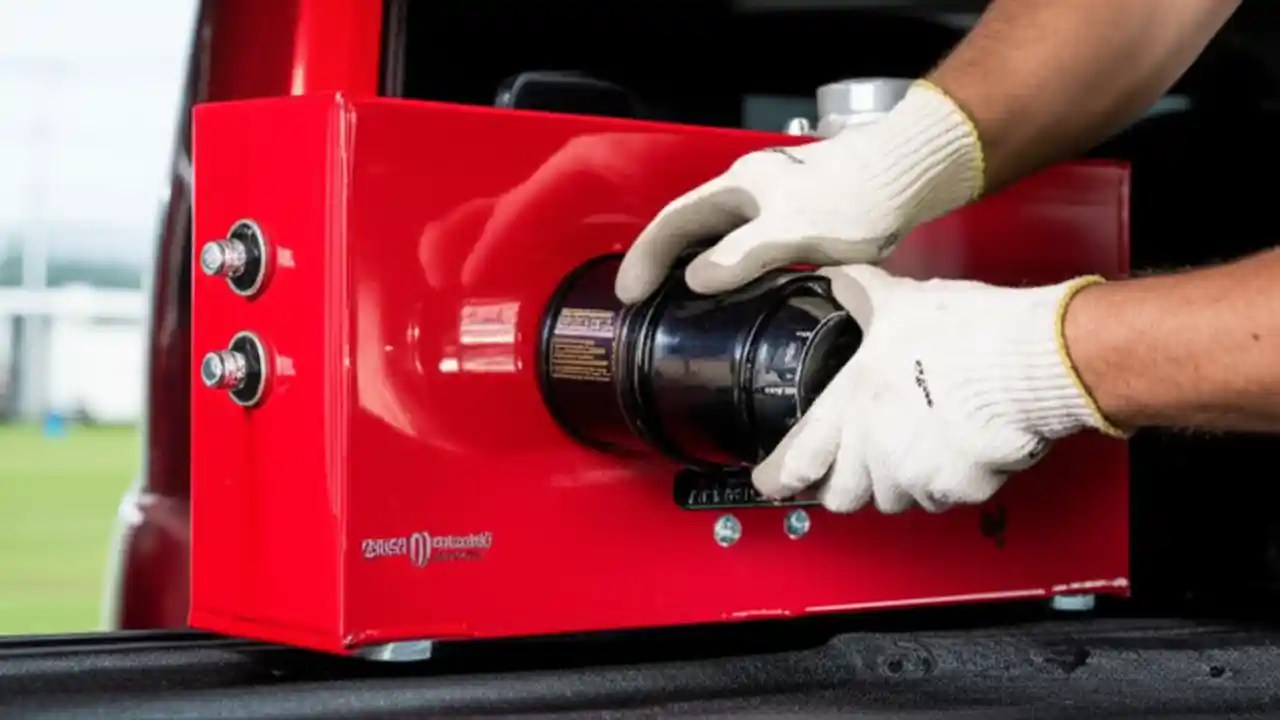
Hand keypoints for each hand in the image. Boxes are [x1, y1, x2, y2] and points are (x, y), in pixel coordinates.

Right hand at [614, 80, 984, 304]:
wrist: (908, 174)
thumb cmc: (855, 198)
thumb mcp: (794, 232)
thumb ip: (742, 256)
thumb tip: (696, 280)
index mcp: (738, 187)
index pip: (674, 222)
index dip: (645, 257)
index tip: (628, 294)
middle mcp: (749, 191)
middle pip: (690, 228)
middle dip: (661, 264)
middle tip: (643, 304)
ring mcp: (773, 204)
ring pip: (717, 238)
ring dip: (692, 268)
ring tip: (677, 305)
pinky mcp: (798, 220)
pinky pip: (746, 247)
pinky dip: (728, 270)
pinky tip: (736, 294)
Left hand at [752, 264, 1126, 513]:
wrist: (1030, 360)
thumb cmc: (965, 333)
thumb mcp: (896, 300)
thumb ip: (857, 294)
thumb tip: (837, 278)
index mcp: (851, 407)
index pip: (797, 461)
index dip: (776, 479)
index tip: (767, 483)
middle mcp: (877, 451)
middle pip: (841, 496)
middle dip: (841, 484)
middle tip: (847, 468)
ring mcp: (919, 477)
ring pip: (894, 498)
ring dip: (896, 480)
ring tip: (912, 445)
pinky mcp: (960, 489)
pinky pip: (943, 496)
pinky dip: (945, 479)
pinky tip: (956, 446)